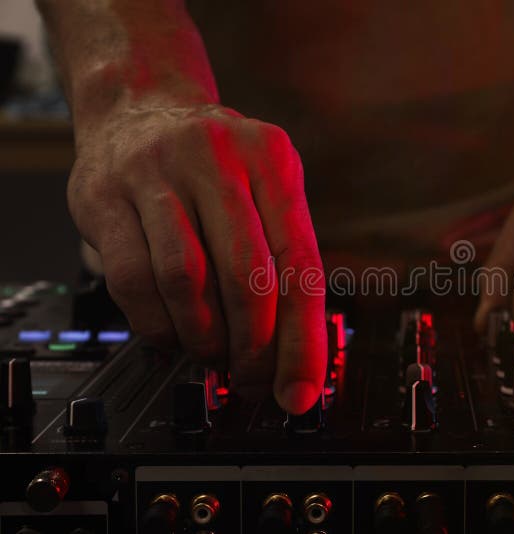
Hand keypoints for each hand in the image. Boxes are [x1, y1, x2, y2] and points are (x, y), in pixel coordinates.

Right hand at [68, 103, 325, 413]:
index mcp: (272, 160)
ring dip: (204, 338)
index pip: (300, 263)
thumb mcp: (267, 189)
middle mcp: (217, 158)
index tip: (300, 390)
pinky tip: (174, 335)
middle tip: (252, 380)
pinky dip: (158, 325)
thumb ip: (284, 258)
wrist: (139, 109)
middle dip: (253, 347)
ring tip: (214, 356)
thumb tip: (297, 353)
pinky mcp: (105, 197)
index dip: (302, 338)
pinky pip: (132, 280)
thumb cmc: (216, 167)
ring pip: (186, 281)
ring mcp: (156, 173)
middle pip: (247, 276)